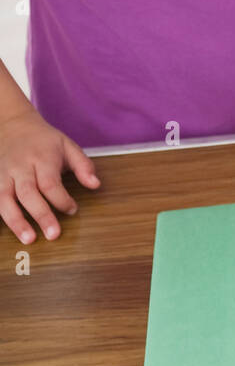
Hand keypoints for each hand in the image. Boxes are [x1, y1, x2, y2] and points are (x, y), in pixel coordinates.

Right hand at [0, 108, 99, 243]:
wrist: (13, 126)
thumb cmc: (45, 141)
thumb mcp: (68, 146)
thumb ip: (83, 166)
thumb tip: (95, 185)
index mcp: (41, 158)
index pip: (50, 183)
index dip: (62, 199)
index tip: (73, 210)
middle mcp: (20, 167)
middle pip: (28, 193)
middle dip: (41, 215)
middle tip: (54, 235)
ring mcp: (3, 174)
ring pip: (5, 199)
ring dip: (16, 221)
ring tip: (29, 239)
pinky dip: (1, 215)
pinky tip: (11, 230)